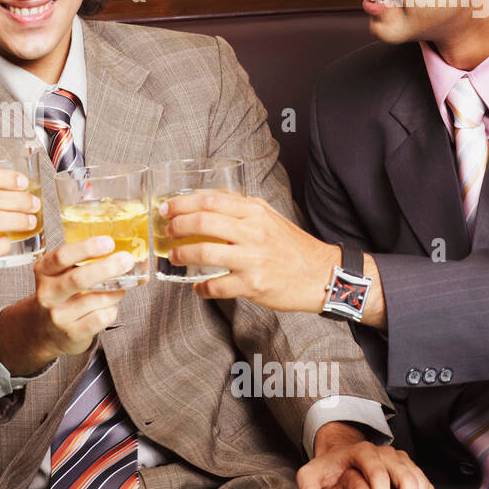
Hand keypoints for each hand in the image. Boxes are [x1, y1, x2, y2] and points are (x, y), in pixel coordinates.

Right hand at [0, 237, 135, 375]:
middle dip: (107, 268)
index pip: (62, 257)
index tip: (109, 242)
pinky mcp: (72, 333)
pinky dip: (112, 309)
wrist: (44, 331)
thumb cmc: (61, 295)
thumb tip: (126, 252)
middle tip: (126, 260)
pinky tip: (109, 307)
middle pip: (78, 279)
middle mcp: (48, 294)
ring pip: (96, 299)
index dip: (87, 248)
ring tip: (120, 287)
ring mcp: (59, 316)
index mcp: (44, 272)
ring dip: (116, 291)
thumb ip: (84, 262)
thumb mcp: (61, 274)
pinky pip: (102, 317)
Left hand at [157, 189, 337, 312]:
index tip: (167, 210)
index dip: (182, 204)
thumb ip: (240, 209)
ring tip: (175, 256)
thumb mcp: (268, 216)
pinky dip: (202, 288)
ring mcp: (253, 259)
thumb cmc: (292, 246)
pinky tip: (198, 287)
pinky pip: (217, 287)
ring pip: (205, 253)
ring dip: (182, 255)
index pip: (209, 200)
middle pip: (202, 222)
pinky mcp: (253, 285)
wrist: (321, 273)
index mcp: (254, 211)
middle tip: (168, 231)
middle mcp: (253, 232)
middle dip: (177, 227)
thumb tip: (206, 203)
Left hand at [297, 422, 434, 488]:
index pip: (376, 473)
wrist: (342, 455)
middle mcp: (385, 453)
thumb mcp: (311, 474)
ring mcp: (400, 460)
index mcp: (362, 451)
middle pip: (404, 475)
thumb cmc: (329, 467)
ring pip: (417, 479)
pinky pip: (424, 484)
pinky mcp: (410, 468)